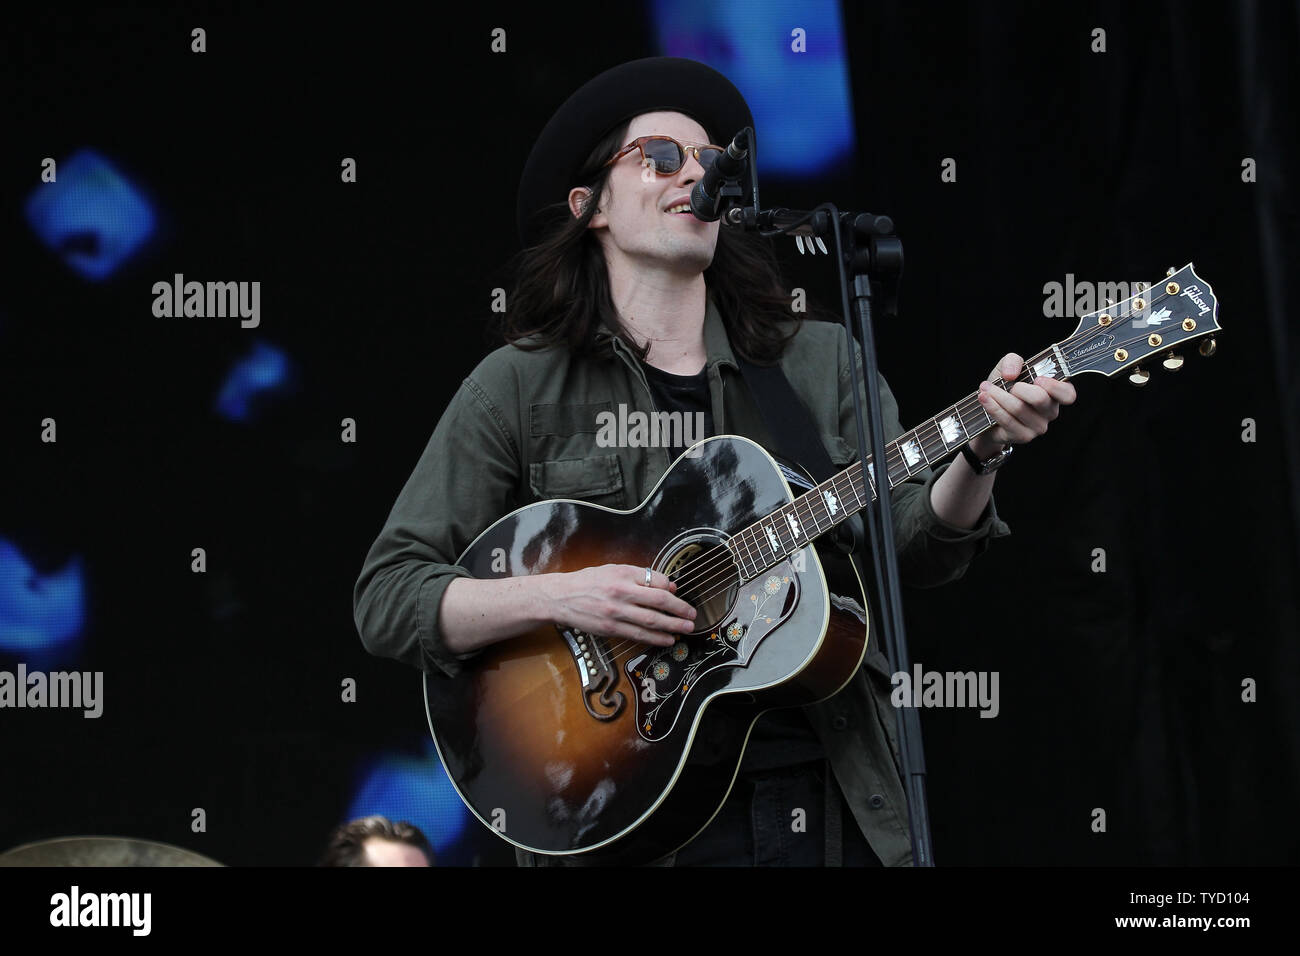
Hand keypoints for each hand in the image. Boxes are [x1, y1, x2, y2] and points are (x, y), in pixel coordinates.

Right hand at [548, 564, 696, 647]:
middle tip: (693, 615)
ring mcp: (616, 613)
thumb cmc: (588, 582)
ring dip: (673, 626)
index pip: (656, 581)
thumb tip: (669, 586)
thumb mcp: (614, 570)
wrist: (561, 597)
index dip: (671, 589)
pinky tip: (668, 639)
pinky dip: (656, 639)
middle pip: (659, 602)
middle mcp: (621, 593)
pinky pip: (638, 635)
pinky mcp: (611, 629)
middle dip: (680, 610)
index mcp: (623, 575)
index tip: (678, 594)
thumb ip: (640, 576)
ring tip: (686, 628)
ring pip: (651, 622)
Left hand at [972, 353, 1076, 457]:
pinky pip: (1007, 420)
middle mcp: (1050, 412)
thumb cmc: (1005, 388)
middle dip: (1017, 388)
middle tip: (1005, 382)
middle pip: (1040, 399)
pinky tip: (984, 398)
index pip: (1068, 394)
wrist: (988, 414)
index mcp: (1054, 394)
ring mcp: (1038, 426)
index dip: (1054, 386)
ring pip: (1018, 408)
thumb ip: (1013, 361)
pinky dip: (992, 406)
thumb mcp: (1009, 368)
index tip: (1037, 379)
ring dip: (998, 395)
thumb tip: (1011, 374)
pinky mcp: (1023, 436)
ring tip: (985, 388)